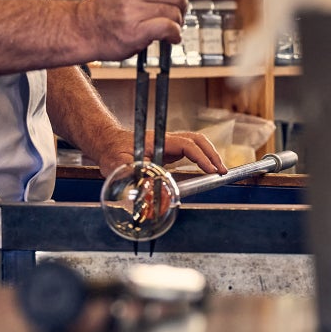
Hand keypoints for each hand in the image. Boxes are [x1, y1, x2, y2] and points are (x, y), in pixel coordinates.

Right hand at [75, 0, 200, 60]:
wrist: (83, 29)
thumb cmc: (109, 10)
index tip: (175, 0)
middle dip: (182, 8)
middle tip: (173, 16)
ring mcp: (132, 10)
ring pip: (175, 12)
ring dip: (176, 23)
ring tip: (166, 28)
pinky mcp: (134, 31)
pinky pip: (168, 28)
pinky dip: (174, 35)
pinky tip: (170, 38)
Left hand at [95, 130, 227, 177]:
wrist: (107, 144)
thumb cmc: (112, 152)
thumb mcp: (119, 165)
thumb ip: (133, 176)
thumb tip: (147, 191)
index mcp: (158, 141)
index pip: (186, 145)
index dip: (201, 157)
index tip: (211, 170)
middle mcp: (166, 140)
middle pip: (196, 140)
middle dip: (212, 154)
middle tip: (223, 171)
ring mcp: (168, 144)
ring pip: (195, 144)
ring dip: (209, 155)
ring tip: (219, 171)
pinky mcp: (167, 151)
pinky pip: (189, 151)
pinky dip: (202, 158)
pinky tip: (207, 170)